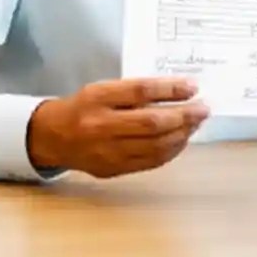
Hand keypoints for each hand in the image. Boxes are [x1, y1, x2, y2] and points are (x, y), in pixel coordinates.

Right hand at [26, 77, 209, 177]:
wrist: (53, 137)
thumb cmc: (83, 107)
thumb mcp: (103, 89)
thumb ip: (134, 91)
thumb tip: (176, 91)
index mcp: (97, 98)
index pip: (140, 92)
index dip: (170, 89)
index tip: (192, 87)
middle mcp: (101, 126)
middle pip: (151, 123)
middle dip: (183, 116)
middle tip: (203, 109)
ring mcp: (107, 152)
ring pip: (154, 146)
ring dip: (181, 134)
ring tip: (195, 124)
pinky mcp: (113, 169)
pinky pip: (150, 162)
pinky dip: (170, 151)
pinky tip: (180, 140)